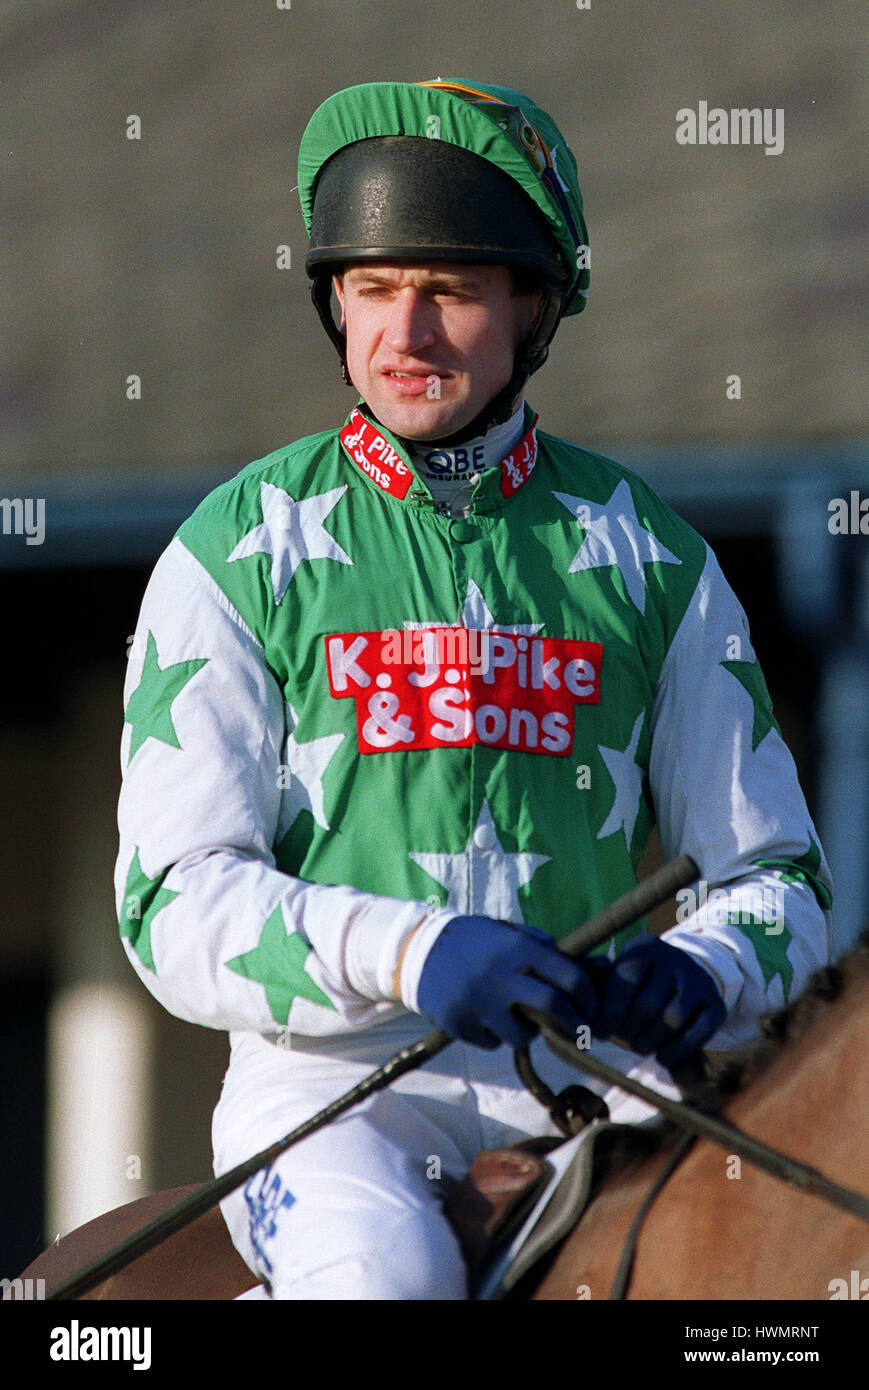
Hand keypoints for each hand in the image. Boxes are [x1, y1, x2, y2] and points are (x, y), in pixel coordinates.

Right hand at [416, 915, 609, 1049]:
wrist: (417, 950)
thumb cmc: (473, 941)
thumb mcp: (505, 932)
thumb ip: (538, 946)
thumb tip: (578, 965)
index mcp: (517, 948)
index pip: (568, 976)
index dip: (588, 996)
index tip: (591, 1008)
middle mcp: (499, 975)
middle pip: (552, 1007)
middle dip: (571, 1023)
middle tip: (576, 1031)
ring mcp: (477, 1002)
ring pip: (521, 1035)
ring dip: (528, 1032)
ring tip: (518, 1020)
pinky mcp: (458, 1023)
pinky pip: (491, 1042)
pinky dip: (495, 1036)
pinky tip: (485, 1019)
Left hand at [591, 933, 725, 1066]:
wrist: (684, 973)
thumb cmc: (639, 979)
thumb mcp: (619, 970)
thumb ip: (598, 985)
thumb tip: (582, 1010)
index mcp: (645, 948)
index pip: (624, 981)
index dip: (608, 1013)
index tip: (599, 1032)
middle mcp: (674, 960)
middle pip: (648, 1005)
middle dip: (629, 1030)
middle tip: (623, 1040)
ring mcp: (698, 981)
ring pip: (672, 1019)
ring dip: (651, 1041)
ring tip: (639, 1046)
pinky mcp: (715, 1003)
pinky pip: (699, 1032)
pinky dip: (678, 1050)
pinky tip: (662, 1057)